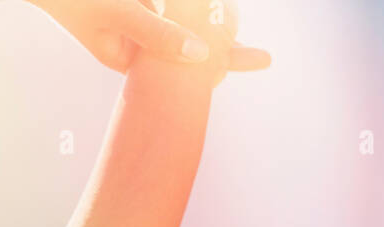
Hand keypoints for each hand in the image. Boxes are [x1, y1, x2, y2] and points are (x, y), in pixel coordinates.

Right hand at [25, 0, 269, 77]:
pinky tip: (209, 10)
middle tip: (262, 58)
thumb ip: (159, 34)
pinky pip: (169, 10)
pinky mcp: (131, 7)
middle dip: (220, 43)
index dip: (221, 61)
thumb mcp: (121, 13)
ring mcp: (130, 23)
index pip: (183, 63)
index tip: (257, 60)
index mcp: (127, 57)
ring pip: (180, 21)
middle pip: (185, 45)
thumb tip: (202, 57)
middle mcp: (130, 43)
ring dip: (205, 18)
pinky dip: (188, 10)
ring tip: (233, 22)